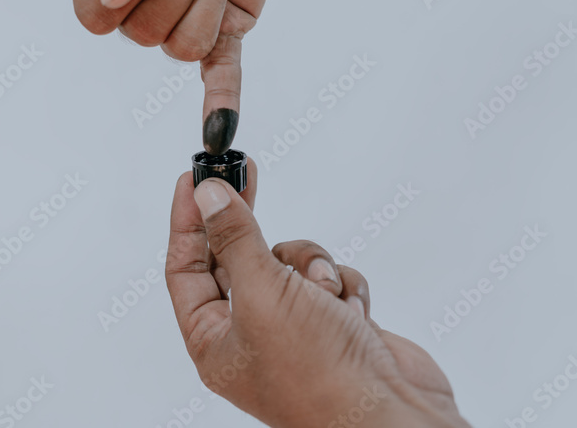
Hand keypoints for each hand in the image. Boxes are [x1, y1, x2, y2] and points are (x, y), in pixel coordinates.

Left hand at [165, 163, 471, 427]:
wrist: (393, 415)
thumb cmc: (319, 375)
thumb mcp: (263, 294)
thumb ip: (234, 239)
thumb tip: (207, 196)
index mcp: (213, 340)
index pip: (185, 269)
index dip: (187, 222)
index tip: (195, 177)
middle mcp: (248, 335)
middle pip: (235, 259)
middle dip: (245, 224)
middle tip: (245, 175)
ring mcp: (293, 329)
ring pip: (287, 263)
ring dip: (307, 264)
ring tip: (322, 290)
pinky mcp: (334, 324)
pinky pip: (327, 279)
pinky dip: (341, 284)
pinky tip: (352, 310)